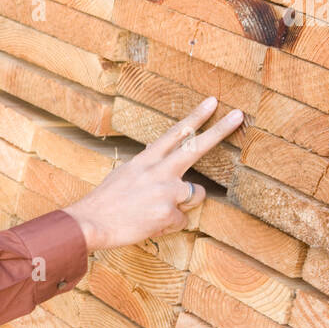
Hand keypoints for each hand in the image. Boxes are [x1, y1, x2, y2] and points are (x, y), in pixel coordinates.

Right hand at [63, 97, 242, 251]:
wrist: (90, 223)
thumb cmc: (104, 202)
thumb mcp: (124, 175)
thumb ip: (147, 168)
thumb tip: (160, 162)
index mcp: (145, 160)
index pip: (175, 133)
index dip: (195, 117)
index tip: (212, 102)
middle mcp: (158, 171)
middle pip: (196, 147)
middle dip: (219, 130)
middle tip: (238, 114)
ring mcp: (165, 191)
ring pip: (196, 194)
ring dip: (183, 204)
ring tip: (154, 211)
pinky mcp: (168, 213)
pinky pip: (182, 220)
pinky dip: (169, 225)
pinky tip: (149, 225)